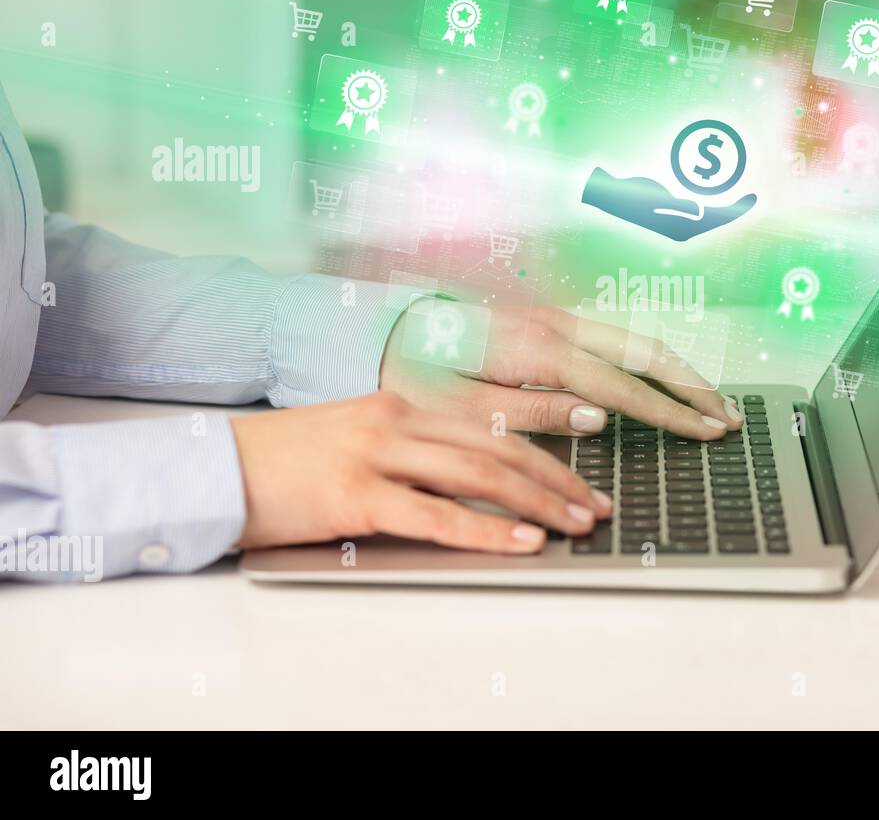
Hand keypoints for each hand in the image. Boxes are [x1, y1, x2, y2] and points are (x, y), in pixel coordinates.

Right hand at [231, 391, 610, 553]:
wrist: (218, 468)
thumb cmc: (288, 460)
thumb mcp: (359, 434)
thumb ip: (414, 445)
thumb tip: (476, 476)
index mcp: (404, 401)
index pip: (492, 423)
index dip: (547, 445)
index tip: (585, 467)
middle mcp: (399, 418)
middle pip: (498, 446)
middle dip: (557, 478)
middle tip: (595, 505)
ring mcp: (378, 454)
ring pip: (479, 474)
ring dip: (537, 502)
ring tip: (575, 524)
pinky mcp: (357, 495)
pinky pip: (436, 515)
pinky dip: (485, 529)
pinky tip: (519, 541)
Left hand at [380, 304, 743, 438]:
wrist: (386, 329)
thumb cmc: (417, 373)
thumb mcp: (463, 408)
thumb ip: (532, 413)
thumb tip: (599, 417)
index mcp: (537, 349)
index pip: (623, 388)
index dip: (671, 414)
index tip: (706, 433)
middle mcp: (555, 324)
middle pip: (645, 351)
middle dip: (693, 384)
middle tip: (729, 416)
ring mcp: (555, 316)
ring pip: (635, 338)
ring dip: (677, 369)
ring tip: (709, 400)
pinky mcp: (550, 319)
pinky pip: (615, 337)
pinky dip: (650, 359)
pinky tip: (664, 379)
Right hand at [581, 166, 756, 241]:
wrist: (613, 195)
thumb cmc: (632, 196)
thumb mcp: (656, 200)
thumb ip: (679, 208)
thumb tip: (701, 213)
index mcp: (680, 229)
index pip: (716, 221)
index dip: (736, 210)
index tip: (753, 198)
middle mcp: (683, 228)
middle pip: (717, 220)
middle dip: (735, 209)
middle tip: (753, 196)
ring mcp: (679, 220)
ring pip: (710, 216)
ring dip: (725, 206)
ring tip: (741, 196)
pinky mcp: (675, 211)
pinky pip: (700, 208)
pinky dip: (712, 202)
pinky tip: (721, 192)